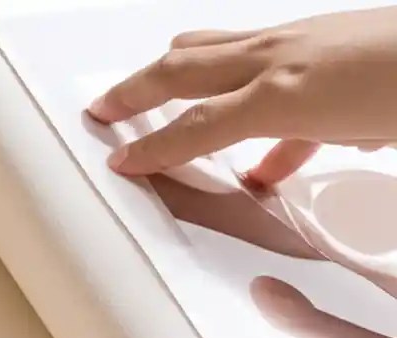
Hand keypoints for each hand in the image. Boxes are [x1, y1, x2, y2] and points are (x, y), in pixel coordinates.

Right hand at [88, 7, 396, 185]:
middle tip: (103, 106)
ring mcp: (301, 45)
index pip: (194, 124)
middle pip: (186, 69)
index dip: (153, 149)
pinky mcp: (326, 45)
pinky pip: (269, 71)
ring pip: (220, 52)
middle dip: (137, 89)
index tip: (120, 164)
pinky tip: (266, 146)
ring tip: (158, 90)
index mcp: (279, 88)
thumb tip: (269, 176)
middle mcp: (281, 58)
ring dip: (179, 71)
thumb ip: (293, 153)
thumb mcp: (349, 129)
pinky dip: (245, 97)